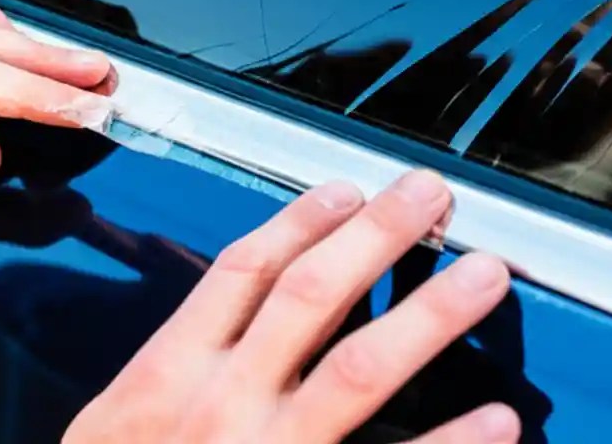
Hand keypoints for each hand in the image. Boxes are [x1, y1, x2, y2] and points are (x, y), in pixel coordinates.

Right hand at [65, 171, 519, 443]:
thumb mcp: (113, 421)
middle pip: (310, 295)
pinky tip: (497, 417)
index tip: (345, 192)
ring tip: (483, 275)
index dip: (300, 223)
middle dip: (376, 237)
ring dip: (430, 315)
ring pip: (361, 367)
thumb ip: (168, 368)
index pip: (243, 271)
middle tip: (430, 196)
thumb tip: (230, 318)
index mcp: (170, 372)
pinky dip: (450, 443)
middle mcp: (224, 401)